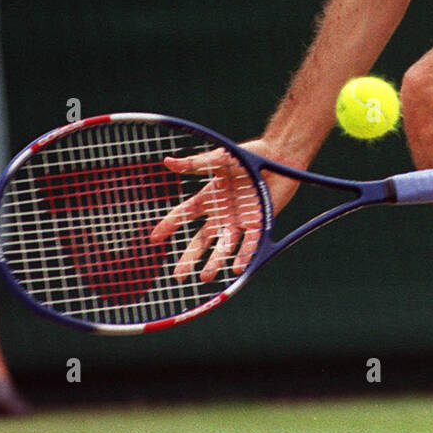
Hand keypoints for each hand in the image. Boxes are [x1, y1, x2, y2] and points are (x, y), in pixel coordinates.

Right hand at [150, 139, 301, 280]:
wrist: (279, 156)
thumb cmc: (248, 156)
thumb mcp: (220, 159)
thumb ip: (196, 163)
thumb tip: (167, 161)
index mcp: (209, 197)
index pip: (184, 214)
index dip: (168, 225)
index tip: (154, 239)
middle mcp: (222, 213)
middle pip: (201, 239)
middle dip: (189, 258)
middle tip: (178, 276)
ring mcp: (240, 220)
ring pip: (224, 246)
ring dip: (215, 262)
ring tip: (204, 277)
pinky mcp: (259, 222)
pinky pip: (250, 243)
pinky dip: (242, 255)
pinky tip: (235, 268)